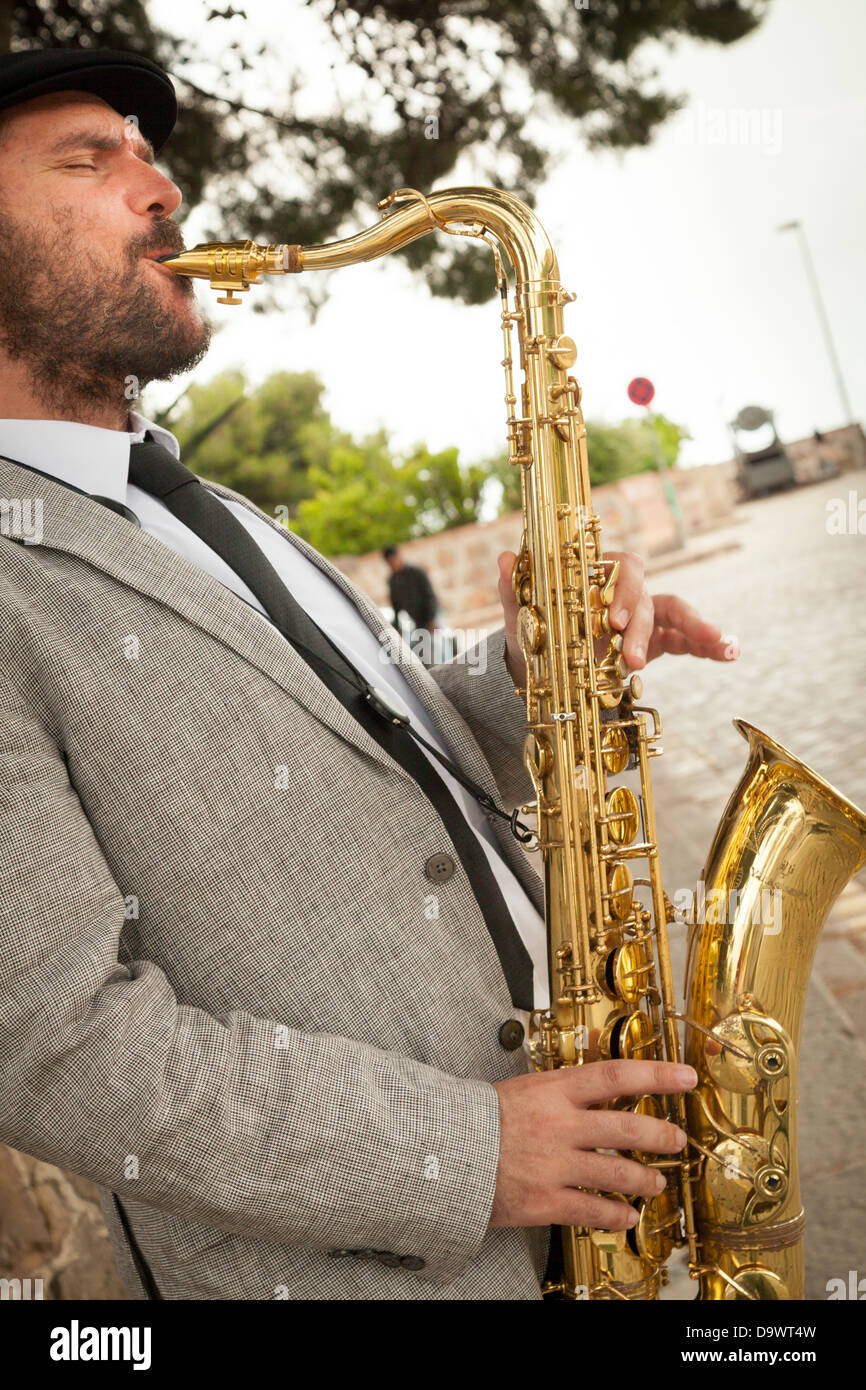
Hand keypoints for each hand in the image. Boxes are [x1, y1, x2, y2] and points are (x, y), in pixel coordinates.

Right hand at [489, 1059, 695, 1229]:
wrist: (442, 1153)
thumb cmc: (478, 1118)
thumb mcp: (523, 1086)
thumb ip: (561, 1085)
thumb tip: (594, 1066)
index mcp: (553, 1091)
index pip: (616, 1076)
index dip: (657, 1075)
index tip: (685, 1077)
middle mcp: (559, 1126)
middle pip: (626, 1129)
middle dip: (660, 1135)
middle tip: (676, 1140)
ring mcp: (554, 1165)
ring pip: (617, 1174)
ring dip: (644, 1180)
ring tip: (656, 1182)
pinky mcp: (544, 1201)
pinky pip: (592, 1210)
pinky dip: (615, 1215)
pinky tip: (627, 1216)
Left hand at [497, 548, 738, 686]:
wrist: (547, 667)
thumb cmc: (538, 634)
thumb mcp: (522, 618)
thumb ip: (513, 589)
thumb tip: (504, 559)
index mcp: (598, 576)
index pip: (621, 568)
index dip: (623, 591)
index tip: (613, 621)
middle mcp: (625, 591)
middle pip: (645, 596)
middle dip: (642, 626)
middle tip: (631, 658)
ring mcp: (645, 614)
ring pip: (675, 612)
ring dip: (698, 628)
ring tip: (721, 645)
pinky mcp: (660, 640)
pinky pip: (689, 638)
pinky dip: (711, 644)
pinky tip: (731, 653)